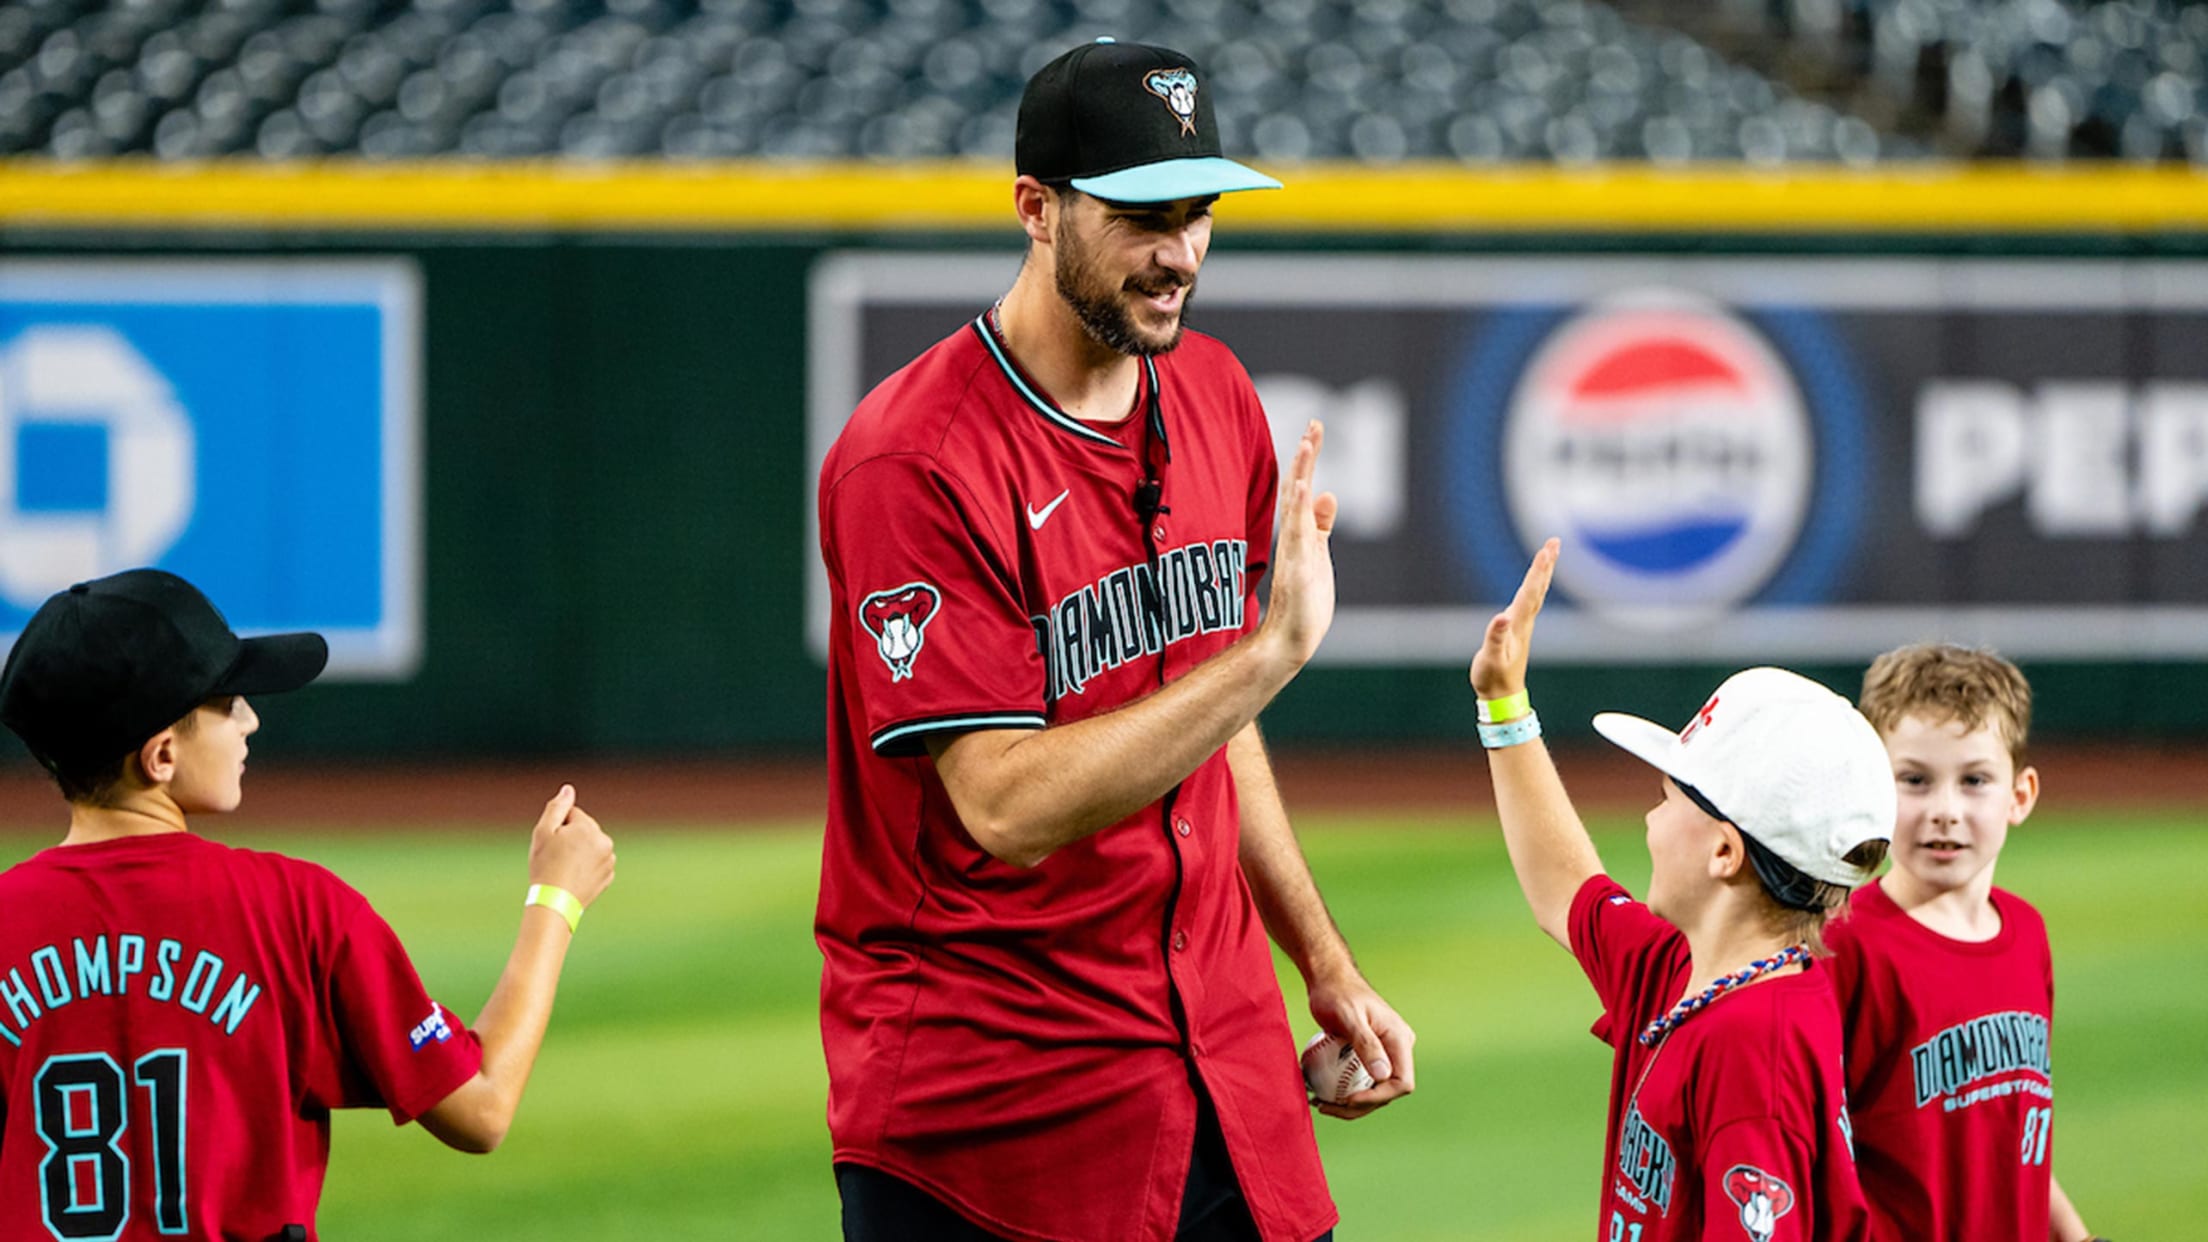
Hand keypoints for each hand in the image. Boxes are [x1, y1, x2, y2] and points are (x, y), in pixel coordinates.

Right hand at [527, 784, 615, 906]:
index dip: (558, 827)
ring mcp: (609, 860)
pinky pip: (596, 863)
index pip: (572, 815)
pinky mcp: (609, 876)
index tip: (551, 844)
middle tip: (556, 857)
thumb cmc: (545, 866)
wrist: (555, 902)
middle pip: (584, 830)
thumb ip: (557, 807)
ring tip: (565, 868)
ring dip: (580, 852)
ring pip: (591, 847)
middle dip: (571, 838)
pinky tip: (574, 877)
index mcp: (589, 828)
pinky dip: (587, 867)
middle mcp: (604, 841)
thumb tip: (568, 789)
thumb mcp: (543, 832)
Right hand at [1259, 420, 1338, 669]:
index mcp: (1300, 533)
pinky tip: (1302, 488)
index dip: (1308, 458)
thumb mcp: (1318, 554)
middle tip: (1313, 425)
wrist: (1290, 639)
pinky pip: (1297, 536)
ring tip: (1306, 446)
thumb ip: (1320, 524)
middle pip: (1297, 489)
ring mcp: (1294, 554)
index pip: (1302, 487)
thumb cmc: (1304, 600)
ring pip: (1295, 507)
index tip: (1314, 427)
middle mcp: (1294, 538)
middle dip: (1305, 457)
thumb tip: (1328, 493)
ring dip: (1300, 475)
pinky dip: (1298, 511)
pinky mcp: (1297, 571)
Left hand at [1306, 973, 1414, 1119]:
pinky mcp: (1367, 1056)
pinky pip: (1360, 1081)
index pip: (1402, 1082)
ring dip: (1350, 1104)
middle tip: (1326, 1107)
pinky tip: (1321, 1095)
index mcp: (1400, 1040)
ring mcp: (1383, 1054)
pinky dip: (1343, 1091)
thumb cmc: (1337, 992)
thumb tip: (1383, 1076)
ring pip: (1373, 1090)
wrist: (1328, 979)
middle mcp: (1397, 1049)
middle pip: (1387, 1092)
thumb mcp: (1349, 1017)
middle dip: (1359, 1106)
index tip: (1348, 1099)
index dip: (1378, 1097)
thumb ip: (1367, 1044)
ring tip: (1321, 1104)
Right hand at [1469, 537, 1557, 701]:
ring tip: (1548, 554)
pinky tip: (1534, 582)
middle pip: (1538, 588)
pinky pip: (1529, 601)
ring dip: (1542, 573)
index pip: (1530, 592)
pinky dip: (1534, 586)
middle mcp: (1524, 622)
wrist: (1503, 697)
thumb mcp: (1490, 659)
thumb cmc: (1494, 678)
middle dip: (1545, 565)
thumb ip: (1496, 637)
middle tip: (1554, 542)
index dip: (1537, 571)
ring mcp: (1523, 626)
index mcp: (1519, 625)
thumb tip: (1502, 617)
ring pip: (1536, 593)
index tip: (1546, 550)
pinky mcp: (1518, 630)